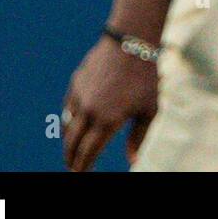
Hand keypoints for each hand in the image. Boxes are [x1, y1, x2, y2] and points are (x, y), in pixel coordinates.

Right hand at [62, 35, 158, 171]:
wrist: (130, 44)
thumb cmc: (146, 78)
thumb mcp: (149, 109)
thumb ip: (139, 137)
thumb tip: (132, 161)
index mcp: (108, 121)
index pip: (89, 153)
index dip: (83, 167)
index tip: (81, 175)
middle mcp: (90, 112)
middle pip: (73, 144)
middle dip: (71, 159)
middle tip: (72, 168)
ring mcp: (80, 97)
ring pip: (67, 127)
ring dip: (68, 141)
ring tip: (72, 150)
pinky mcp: (75, 84)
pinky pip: (68, 108)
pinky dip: (68, 121)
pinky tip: (72, 125)